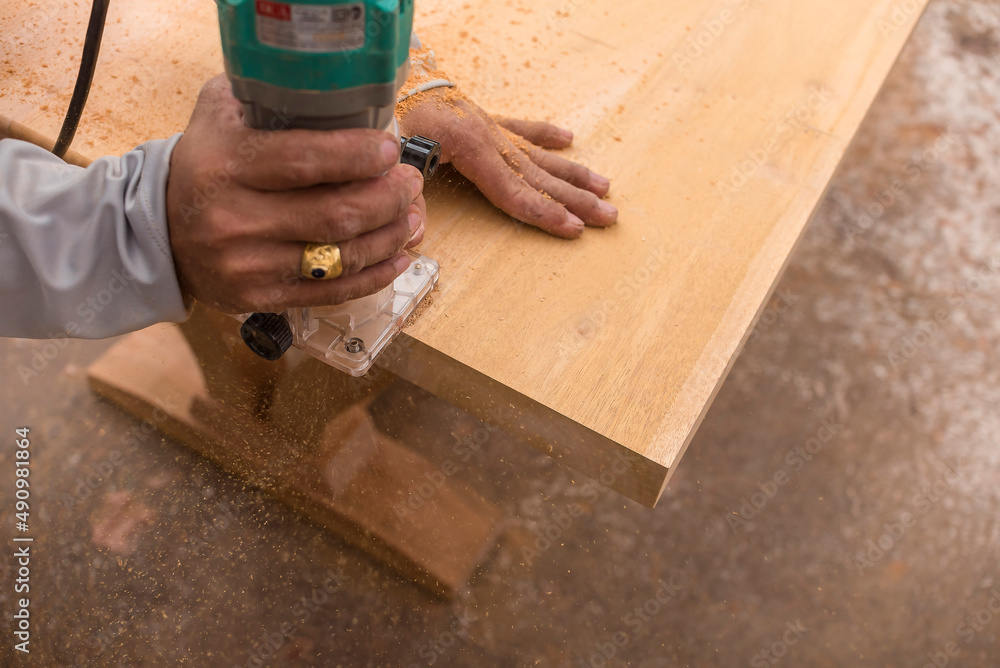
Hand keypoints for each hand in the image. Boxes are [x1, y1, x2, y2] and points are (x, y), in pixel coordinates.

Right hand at [166, 75, 425, 313]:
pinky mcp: (261, 297)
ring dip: (390, 236)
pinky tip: (399, 257)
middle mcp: (235, 219)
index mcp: (227, 166)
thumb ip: (267, 97)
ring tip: (412, 216)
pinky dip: (375, 275)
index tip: (389, 150)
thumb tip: (338, 92)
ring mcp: (249, 264)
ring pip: (341, 255)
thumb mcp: (219, 118)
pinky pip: (333, 292)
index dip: (357, 155)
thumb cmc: (205, 166)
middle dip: (388, 197)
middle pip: (335, 213)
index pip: (304, 160)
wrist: (159, 232)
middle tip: (409, 183)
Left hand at [398, 88, 616, 238]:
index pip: (512, 189)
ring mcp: (487, 125)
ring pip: (537, 154)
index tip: (572, 228)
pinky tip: (568, 138)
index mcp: (468, 146)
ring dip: (572, 173)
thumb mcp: (390, 154)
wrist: (384, 74)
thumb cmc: (386, 114)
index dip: (543, 212)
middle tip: (609, 216)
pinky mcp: (480, 118)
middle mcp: (487, 135)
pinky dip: (544, 133)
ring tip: (604, 186)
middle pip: (537, 174)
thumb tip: (416, 234)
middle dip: (575, 198)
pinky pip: (519, 126)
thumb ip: (405, 195)